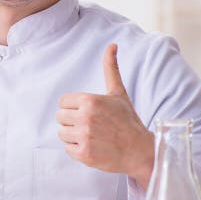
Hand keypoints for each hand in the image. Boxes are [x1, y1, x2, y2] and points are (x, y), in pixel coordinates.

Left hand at [56, 44, 154, 187]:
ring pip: (62, 133)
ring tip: (92, 136)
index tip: (88, 112)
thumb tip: (112, 45)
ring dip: (74, 136)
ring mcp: (84, 136)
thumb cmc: (127, 120)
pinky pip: (67, 149)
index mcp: (90, 100)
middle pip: (60, 117)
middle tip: (91, 125)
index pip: (63, 102)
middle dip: (72, 121)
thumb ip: (111, 69)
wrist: (140, 151)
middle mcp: (85, 117)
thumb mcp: (118, 93)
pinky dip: (77, 150)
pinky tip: (93, 147)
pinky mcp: (84, 154)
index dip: (73, 107)